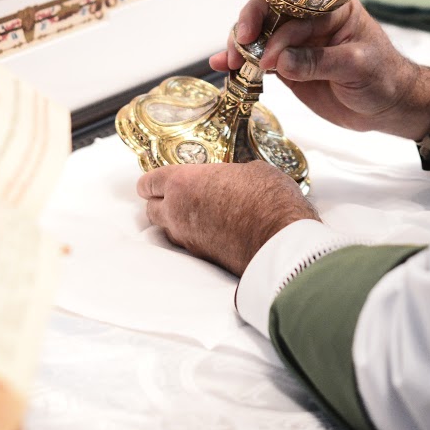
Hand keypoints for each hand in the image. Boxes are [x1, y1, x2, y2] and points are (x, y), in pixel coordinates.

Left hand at [136, 161, 316, 275]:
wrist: (280, 241)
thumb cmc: (267, 199)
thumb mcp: (252, 171)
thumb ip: (231, 173)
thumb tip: (236, 178)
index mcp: (183, 183)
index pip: (150, 182)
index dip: (151, 181)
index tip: (152, 181)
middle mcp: (178, 213)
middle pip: (151, 210)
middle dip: (158, 202)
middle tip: (169, 195)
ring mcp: (189, 239)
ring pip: (168, 230)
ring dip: (174, 221)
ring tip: (191, 212)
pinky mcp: (204, 258)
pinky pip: (188, 243)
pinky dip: (194, 235)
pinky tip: (210, 228)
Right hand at [209, 0, 429, 140]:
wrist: (389, 107)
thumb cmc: (384, 78)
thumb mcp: (357, 67)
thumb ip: (318, 62)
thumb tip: (280, 61)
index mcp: (331, 8)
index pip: (294, 8)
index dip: (272, 24)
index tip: (261, 49)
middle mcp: (309, 20)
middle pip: (269, 15)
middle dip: (248, 30)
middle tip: (237, 50)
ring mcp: (296, 43)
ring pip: (260, 37)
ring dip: (239, 47)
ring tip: (226, 62)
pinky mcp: (288, 67)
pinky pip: (261, 61)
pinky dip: (242, 65)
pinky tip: (224, 68)